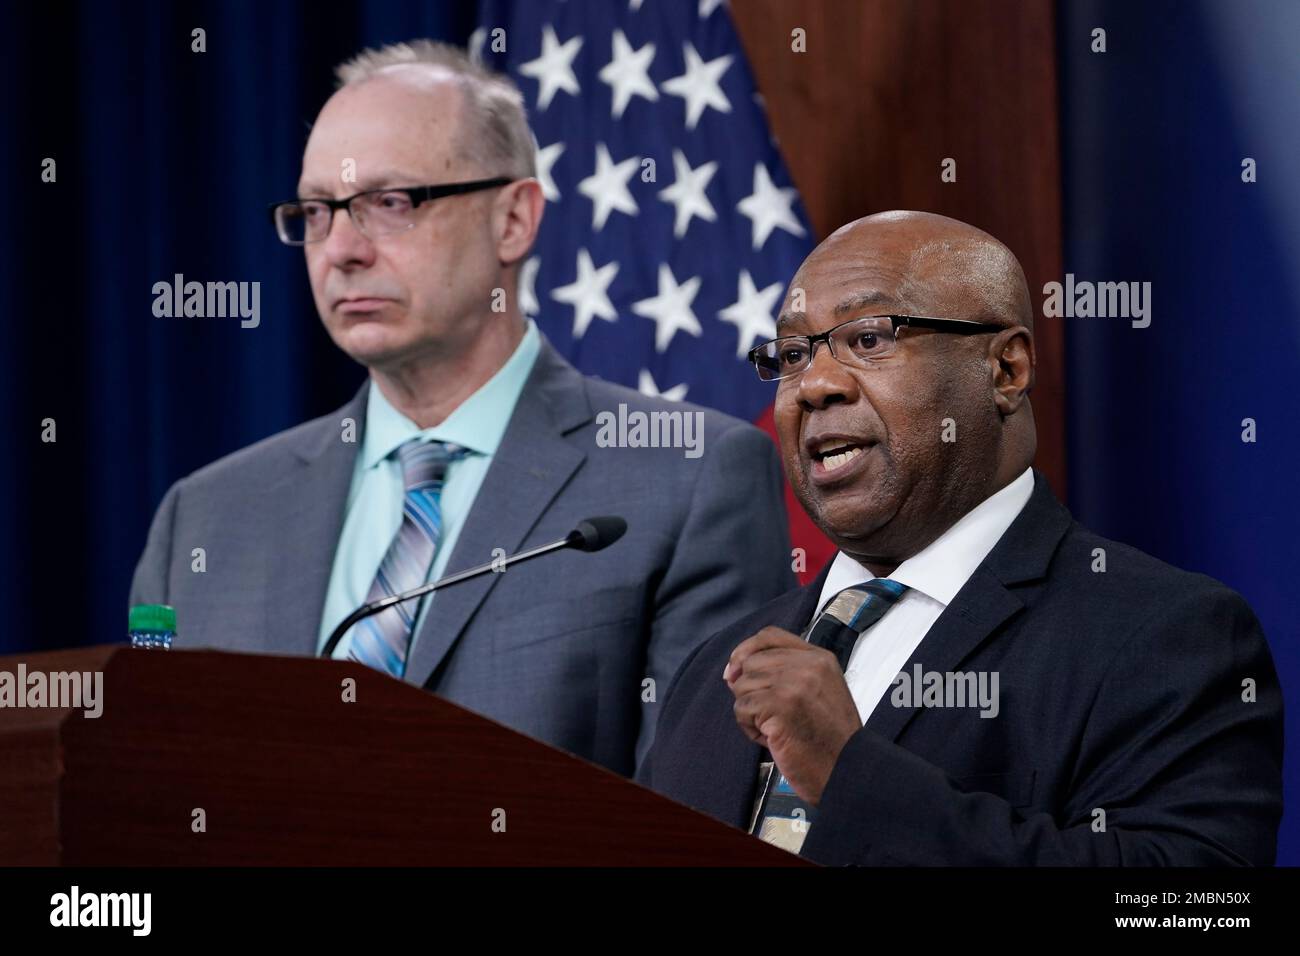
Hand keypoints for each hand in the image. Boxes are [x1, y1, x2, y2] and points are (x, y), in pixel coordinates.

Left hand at [723, 626, 861, 805]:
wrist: (847, 770)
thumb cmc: (831, 740)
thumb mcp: (820, 692)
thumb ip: (787, 673)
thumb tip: (735, 671)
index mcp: (819, 658)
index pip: (770, 636)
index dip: (746, 649)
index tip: (736, 668)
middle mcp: (807, 665)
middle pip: (751, 663)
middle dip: (751, 691)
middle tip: (771, 715)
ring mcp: (793, 683)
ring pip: (743, 686)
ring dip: (751, 713)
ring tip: (776, 728)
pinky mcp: (778, 705)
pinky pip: (742, 709)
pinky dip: (751, 728)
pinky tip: (772, 738)